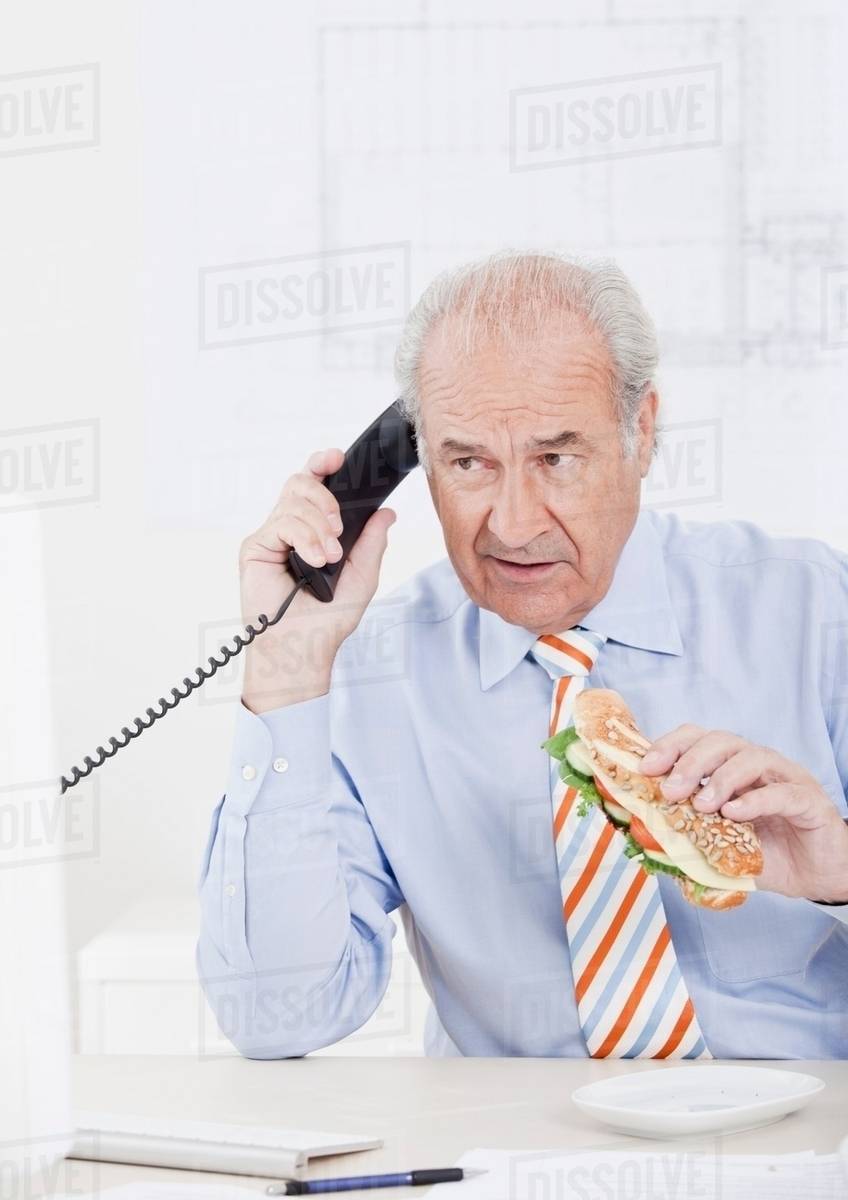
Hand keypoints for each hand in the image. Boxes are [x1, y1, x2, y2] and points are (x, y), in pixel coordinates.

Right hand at [239, 447, 395, 712]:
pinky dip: (304, 538)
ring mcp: (271, 536)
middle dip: (325, 496)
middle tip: (338, 527)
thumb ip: (372, 542)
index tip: (338, 458)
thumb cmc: (328, 619)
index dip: (322, 464)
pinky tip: (314, 559)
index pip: (315, 485)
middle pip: (301, 482)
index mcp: (313, 529)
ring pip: (293, 499)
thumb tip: (387, 512)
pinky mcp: (255, 547)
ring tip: (329, 555)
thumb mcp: (363, 576)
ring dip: (318, 524)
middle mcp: (290, 528)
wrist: (304, 648)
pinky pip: (281, 522)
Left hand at [640, 726, 847, 902]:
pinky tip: (734, 814)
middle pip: (721, 741)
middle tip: (671, 790)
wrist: (815, 875)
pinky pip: (782, 792)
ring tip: (702, 805)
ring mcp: (785, 778)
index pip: (698, 739)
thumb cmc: (767, 853)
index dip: (670, 746)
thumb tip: (648, 844)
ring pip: (752, 757)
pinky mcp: (809, 800)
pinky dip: (755, 800)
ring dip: (721, 778)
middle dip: (690, 761)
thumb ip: (688, 839)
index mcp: (730, 767)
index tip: (646, 768)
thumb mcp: (720, 846)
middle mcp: (757, 765)